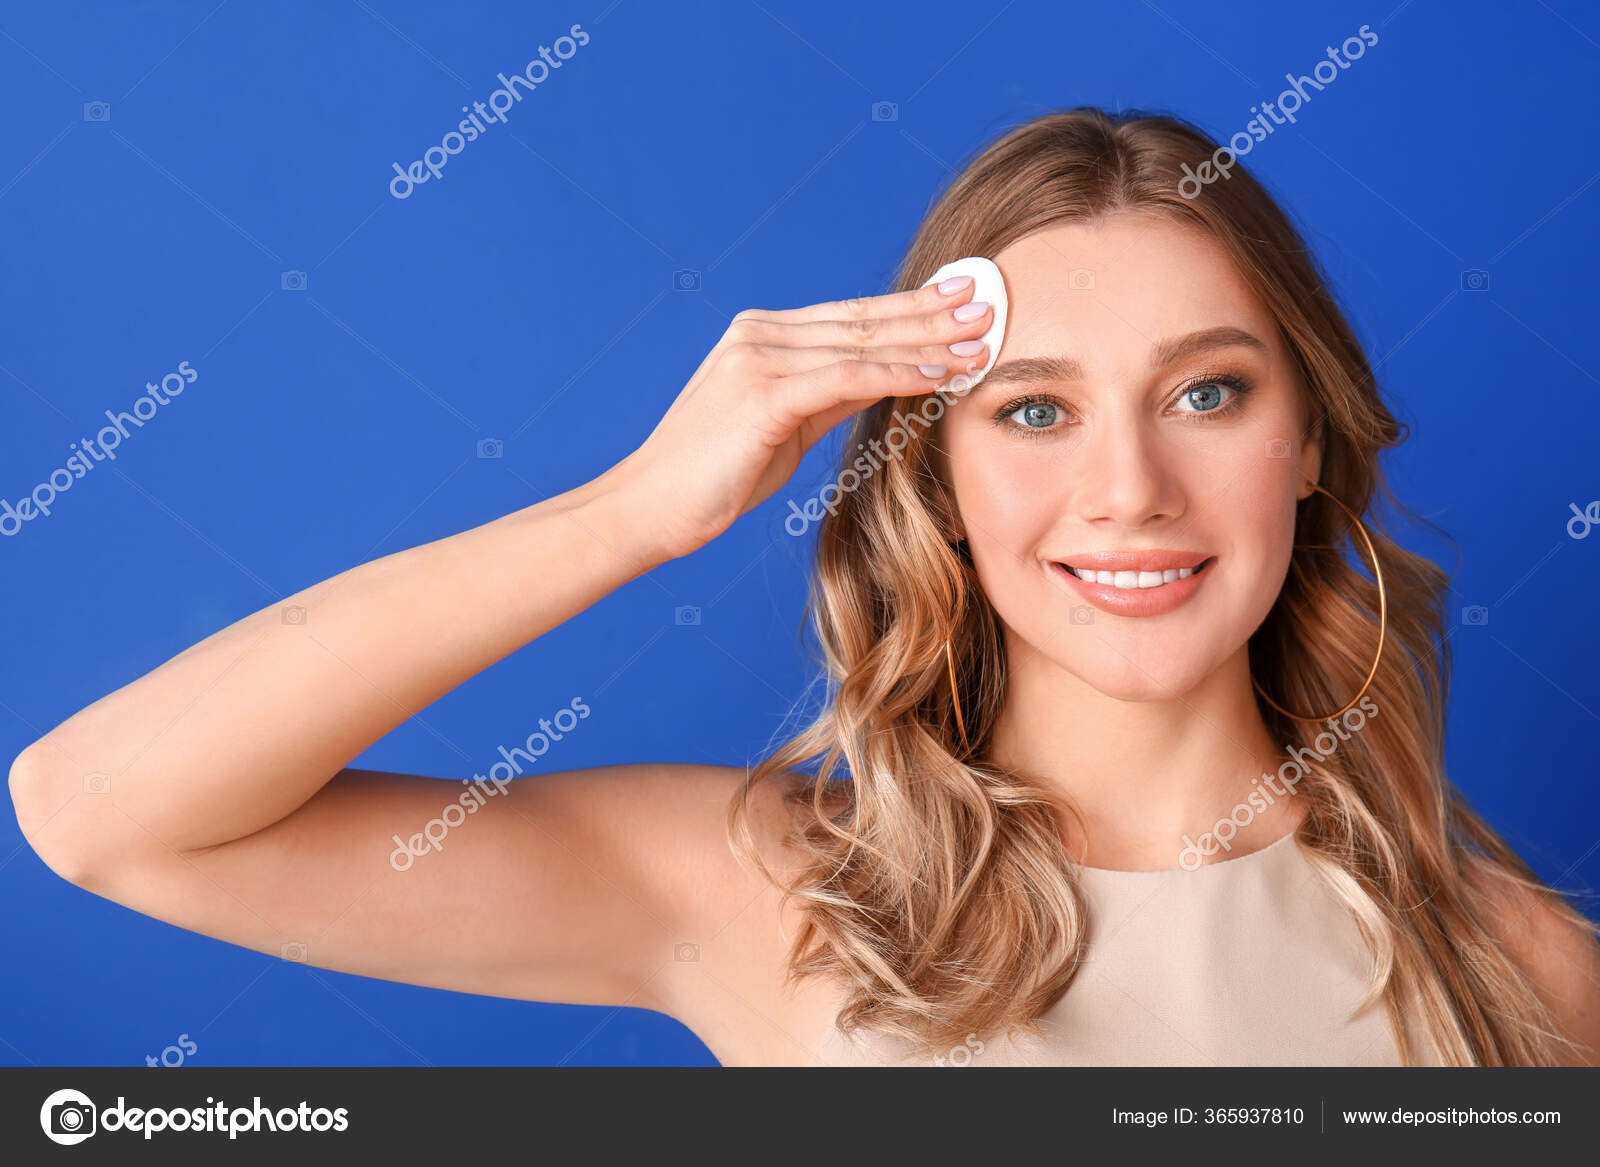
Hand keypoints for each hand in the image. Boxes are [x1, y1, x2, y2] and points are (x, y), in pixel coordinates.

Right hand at [603, 277, 992, 558]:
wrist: (653, 507)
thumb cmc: (713, 474)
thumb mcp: (784, 425)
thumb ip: (829, 394)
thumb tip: (885, 377)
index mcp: (761, 335)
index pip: (852, 316)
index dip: (910, 306)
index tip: (958, 297)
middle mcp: (760, 334)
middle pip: (865, 319)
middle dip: (931, 312)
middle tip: (989, 300)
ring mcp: (759, 358)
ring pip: (863, 344)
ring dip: (928, 339)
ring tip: (980, 336)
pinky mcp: (765, 394)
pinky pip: (849, 377)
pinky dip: (900, 372)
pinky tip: (941, 372)